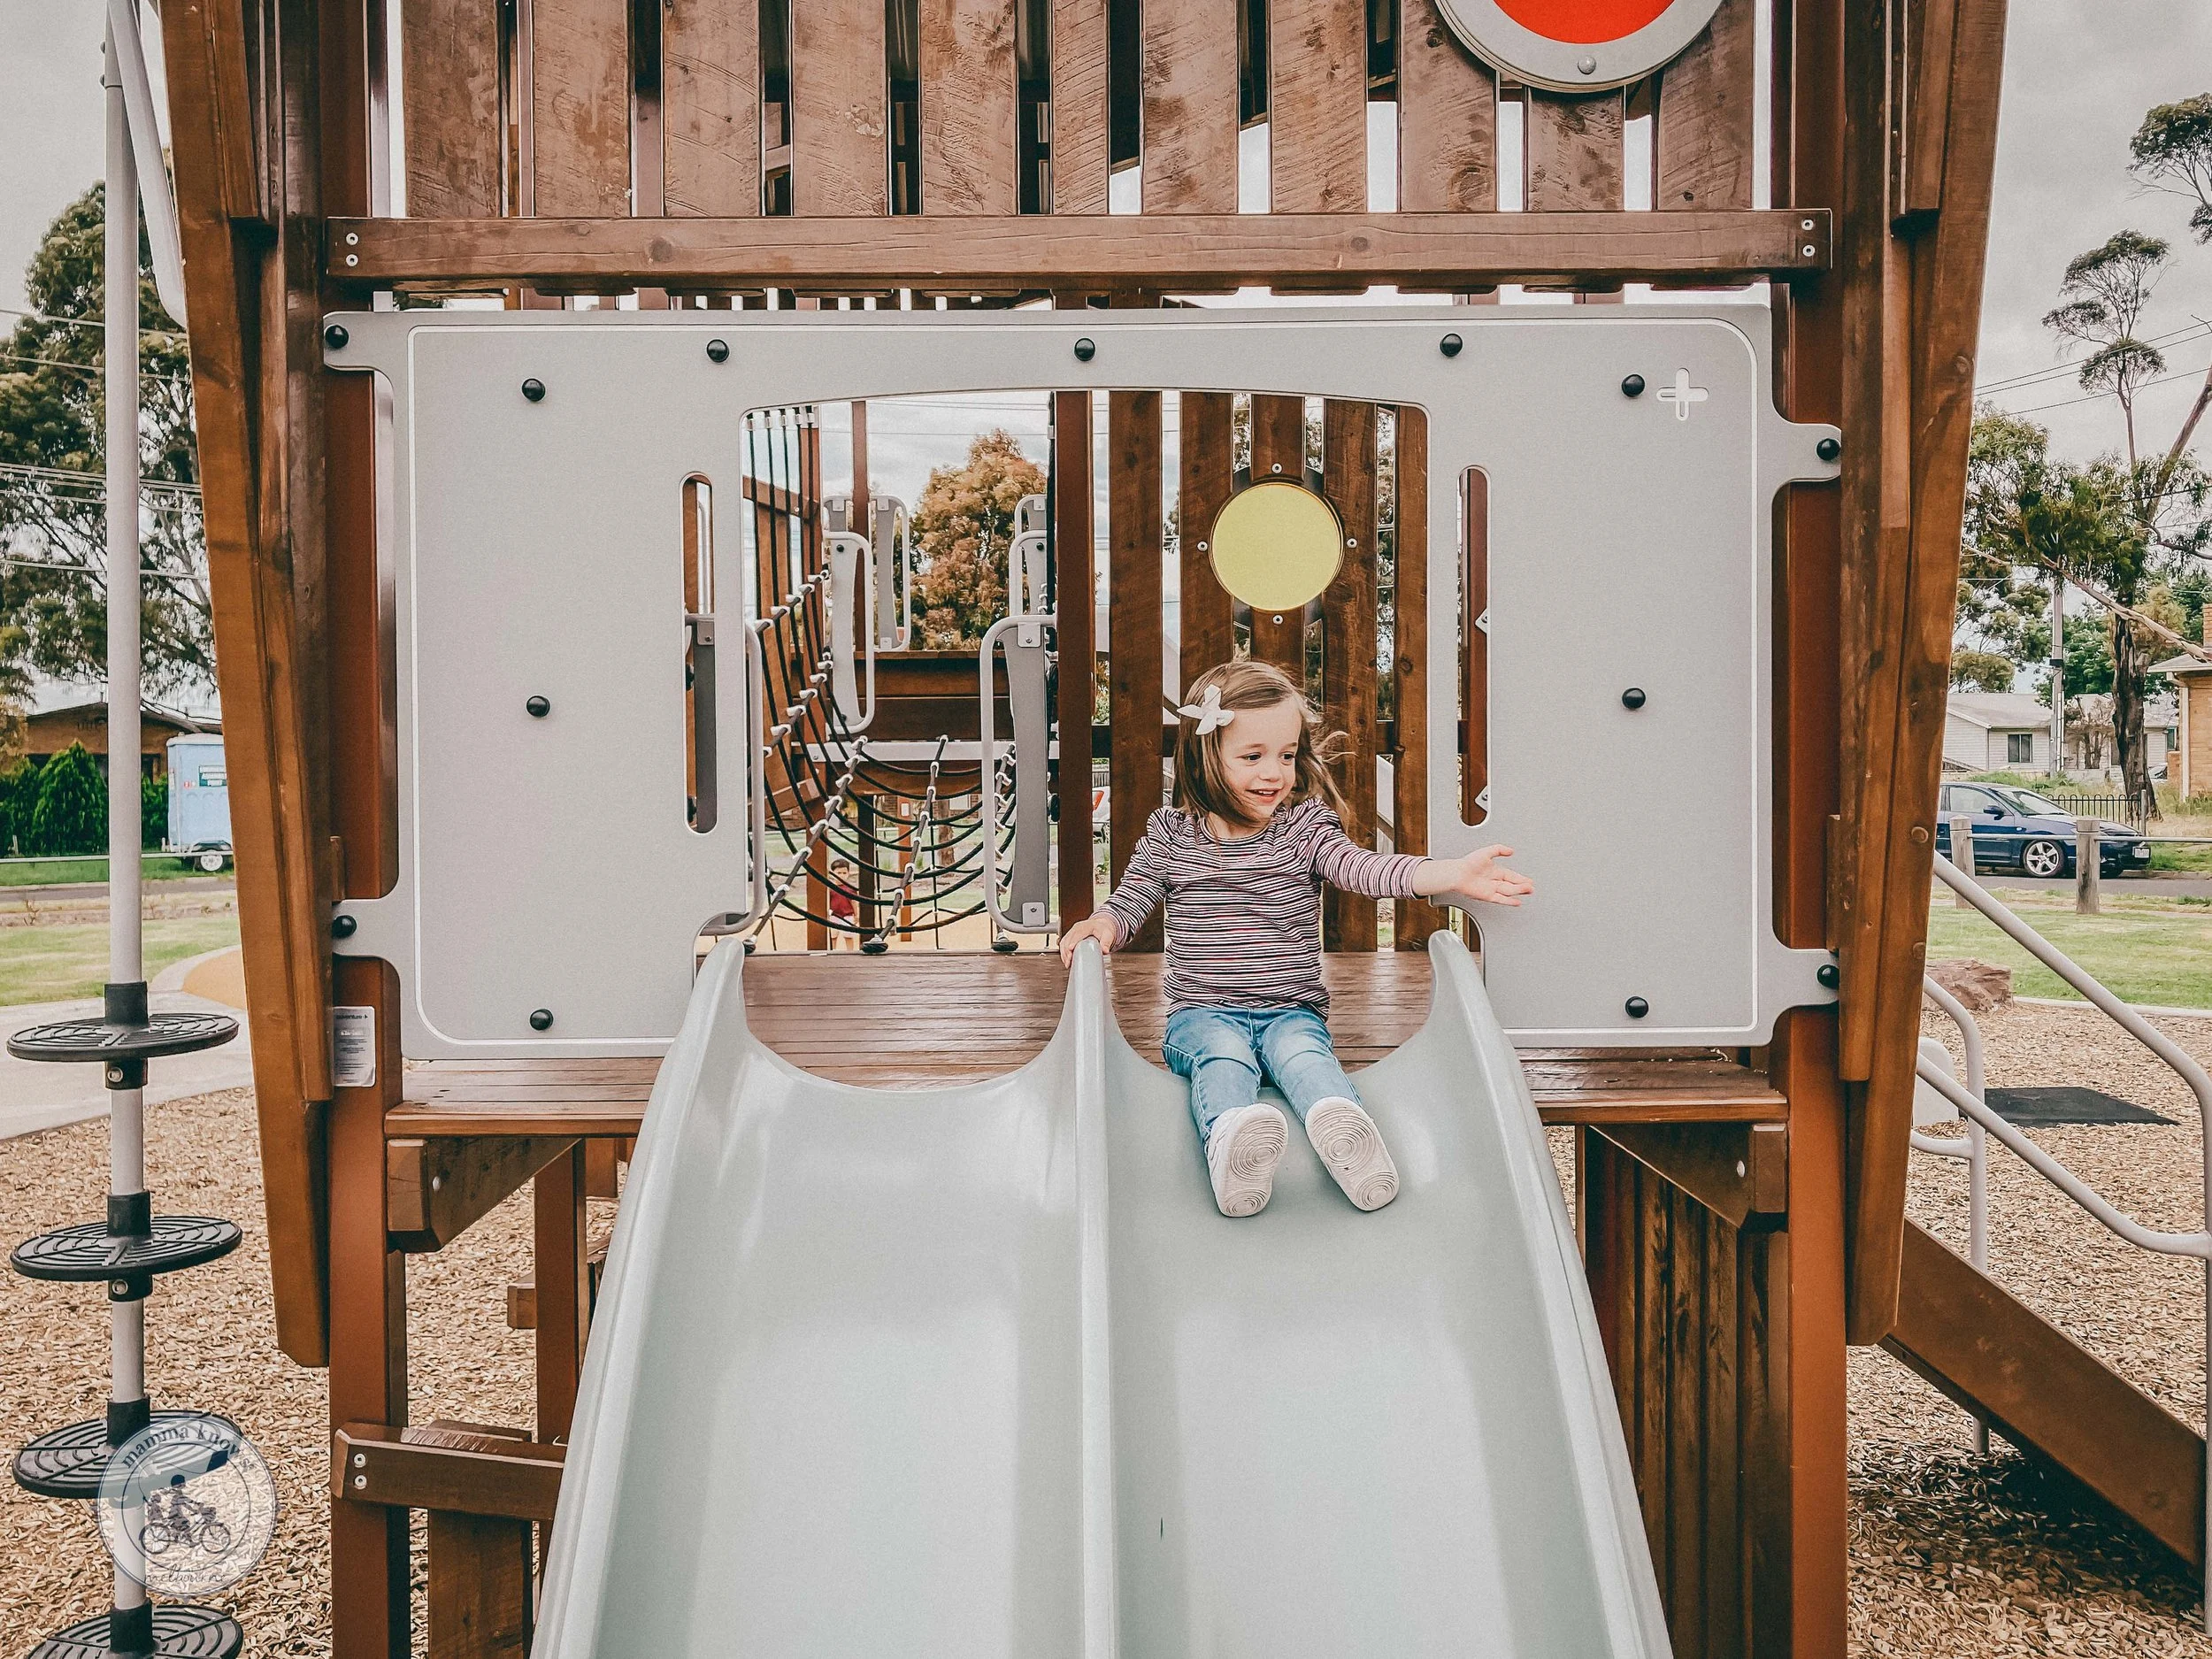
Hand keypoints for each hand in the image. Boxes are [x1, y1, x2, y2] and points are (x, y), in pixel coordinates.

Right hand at [1058, 913, 1121, 965]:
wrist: (1101, 926)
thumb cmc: (1103, 930)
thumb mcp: (1108, 935)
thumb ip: (1106, 943)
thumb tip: (1105, 951)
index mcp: (1086, 926)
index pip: (1077, 933)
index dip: (1073, 941)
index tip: (1070, 949)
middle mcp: (1077, 927)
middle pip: (1068, 938)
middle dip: (1067, 950)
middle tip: (1069, 961)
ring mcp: (1072, 931)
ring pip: (1064, 941)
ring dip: (1064, 952)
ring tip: (1067, 963)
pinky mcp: (1070, 936)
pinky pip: (1063, 943)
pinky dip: (1063, 952)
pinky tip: (1065, 960)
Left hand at [1416, 844, 1533, 907]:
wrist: (1457, 873)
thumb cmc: (1467, 863)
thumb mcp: (1486, 851)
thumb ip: (1499, 849)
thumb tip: (1511, 851)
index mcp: (1494, 870)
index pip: (1511, 875)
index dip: (1520, 878)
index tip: (1529, 880)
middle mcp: (1493, 880)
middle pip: (1512, 884)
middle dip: (1522, 886)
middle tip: (1531, 887)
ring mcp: (1491, 889)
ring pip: (1508, 891)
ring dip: (1519, 892)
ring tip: (1528, 891)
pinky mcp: (1487, 896)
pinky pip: (1501, 899)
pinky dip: (1509, 901)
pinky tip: (1517, 902)